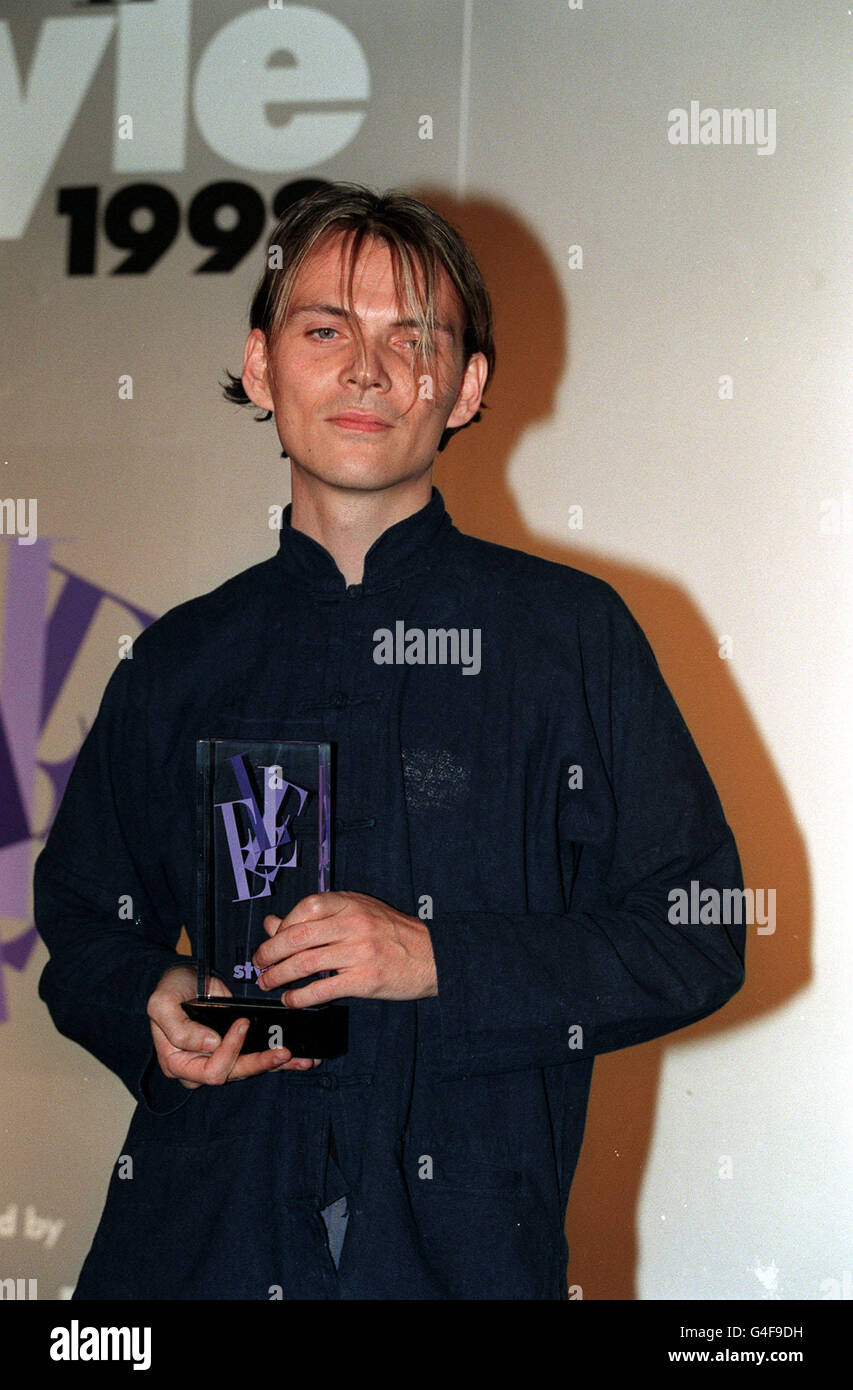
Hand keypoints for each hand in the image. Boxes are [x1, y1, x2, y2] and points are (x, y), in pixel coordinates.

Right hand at [147, 965, 321, 1087]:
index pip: (210, 1070)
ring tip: (301, 1059)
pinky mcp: (234, 1050)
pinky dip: (277, 1060)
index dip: (229, 1051)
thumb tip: (209, 1044)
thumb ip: (178, 1028)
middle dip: (260, 1063)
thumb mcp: (163, 1003)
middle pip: (234, 1074)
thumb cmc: (171, 990)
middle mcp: (199, 1067)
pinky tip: (299, 1058)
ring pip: (249, 1070)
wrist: (183, 978)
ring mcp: (218, 1060)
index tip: (242, 1023)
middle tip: (283, 1051)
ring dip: (275, 1065)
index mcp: (178, 1062)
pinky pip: (256, 1059)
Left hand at [253, 891, 437, 1006]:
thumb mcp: (357, 914)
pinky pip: (322, 989)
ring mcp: (360, 951)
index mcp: (351, 902)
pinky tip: (291, 999)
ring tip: (267, 983)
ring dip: (278, 976)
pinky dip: (300, 996)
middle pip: (297, 936)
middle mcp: (354, 923)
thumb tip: (273, 923)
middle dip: (269, 953)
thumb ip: (317, 919)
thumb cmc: (394, 934)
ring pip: (304, 963)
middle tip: (258, 964)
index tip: (271, 940)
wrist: (434, 956)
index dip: (282, 926)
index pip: (305, 908)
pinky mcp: (365, 980)